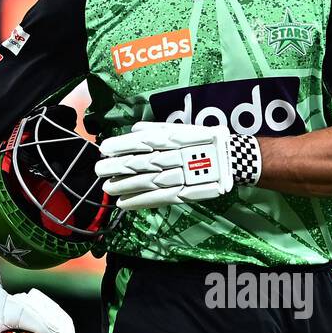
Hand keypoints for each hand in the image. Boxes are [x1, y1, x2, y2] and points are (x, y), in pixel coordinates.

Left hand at [95, 123, 233, 211]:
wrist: (232, 159)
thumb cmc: (205, 140)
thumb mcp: (183, 128)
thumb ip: (157, 129)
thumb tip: (134, 130)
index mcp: (173, 139)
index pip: (142, 141)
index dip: (121, 146)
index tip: (104, 149)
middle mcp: (173, 157)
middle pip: (141, 162)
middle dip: (118, 167)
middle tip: (99, 170)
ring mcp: (178, 176)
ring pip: (146, 182)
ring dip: (124, 185)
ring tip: (107, 187)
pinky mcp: (183, 193)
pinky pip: (158, 199)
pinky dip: (139, 202)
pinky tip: (124, 203)